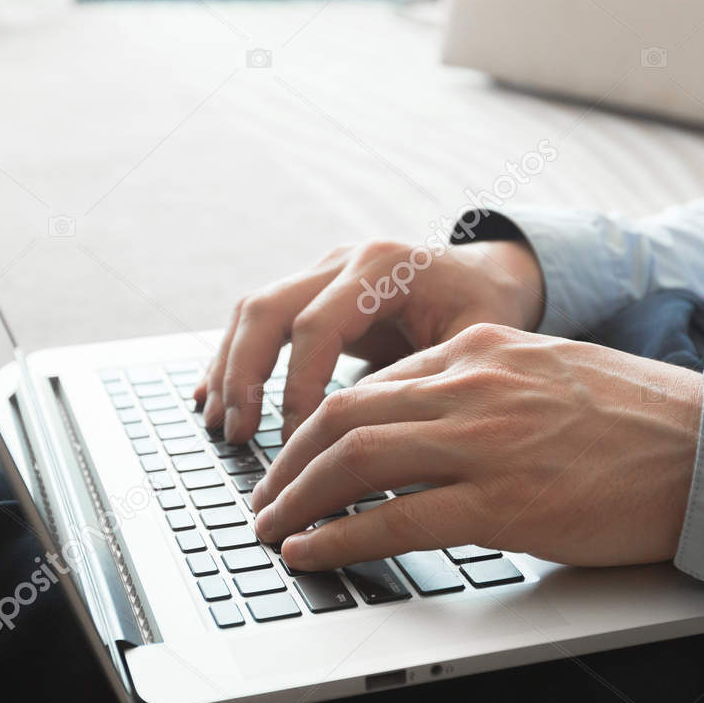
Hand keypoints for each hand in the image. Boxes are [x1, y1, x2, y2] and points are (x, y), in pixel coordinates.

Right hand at [195, 238, 544, 442]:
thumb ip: (424, 379)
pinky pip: (258, 320)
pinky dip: (234, 360)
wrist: (490, 275)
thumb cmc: (487, 309)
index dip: (299, 385)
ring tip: (222, 427)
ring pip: (252, 311)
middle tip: (239, 435)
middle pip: (268, 309)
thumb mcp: (474, 341)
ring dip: (230, 371)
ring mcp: (322, 271)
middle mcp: (344, 260)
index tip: (295, 439)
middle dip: (245, 376)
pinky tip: (213, 399)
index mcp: (383, 266)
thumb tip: (370, 442)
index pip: (318, 325)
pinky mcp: (311, 290)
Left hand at [250, 324, 703, 570]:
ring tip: (272, 529)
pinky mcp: (502, 501)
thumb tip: (425, 426)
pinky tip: (311, 554)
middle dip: (288, 461)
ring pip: (353, 459)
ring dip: (297, 500)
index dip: (319, 426)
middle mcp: (471, 384)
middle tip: (265, 497)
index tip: (297, 457)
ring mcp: (484, 441)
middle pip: (342, 415)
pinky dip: (338, 538)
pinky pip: (393, 517)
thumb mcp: (548, 376)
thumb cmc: (639, 422)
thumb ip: (483, 390)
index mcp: (480, 349)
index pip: (372, 383)